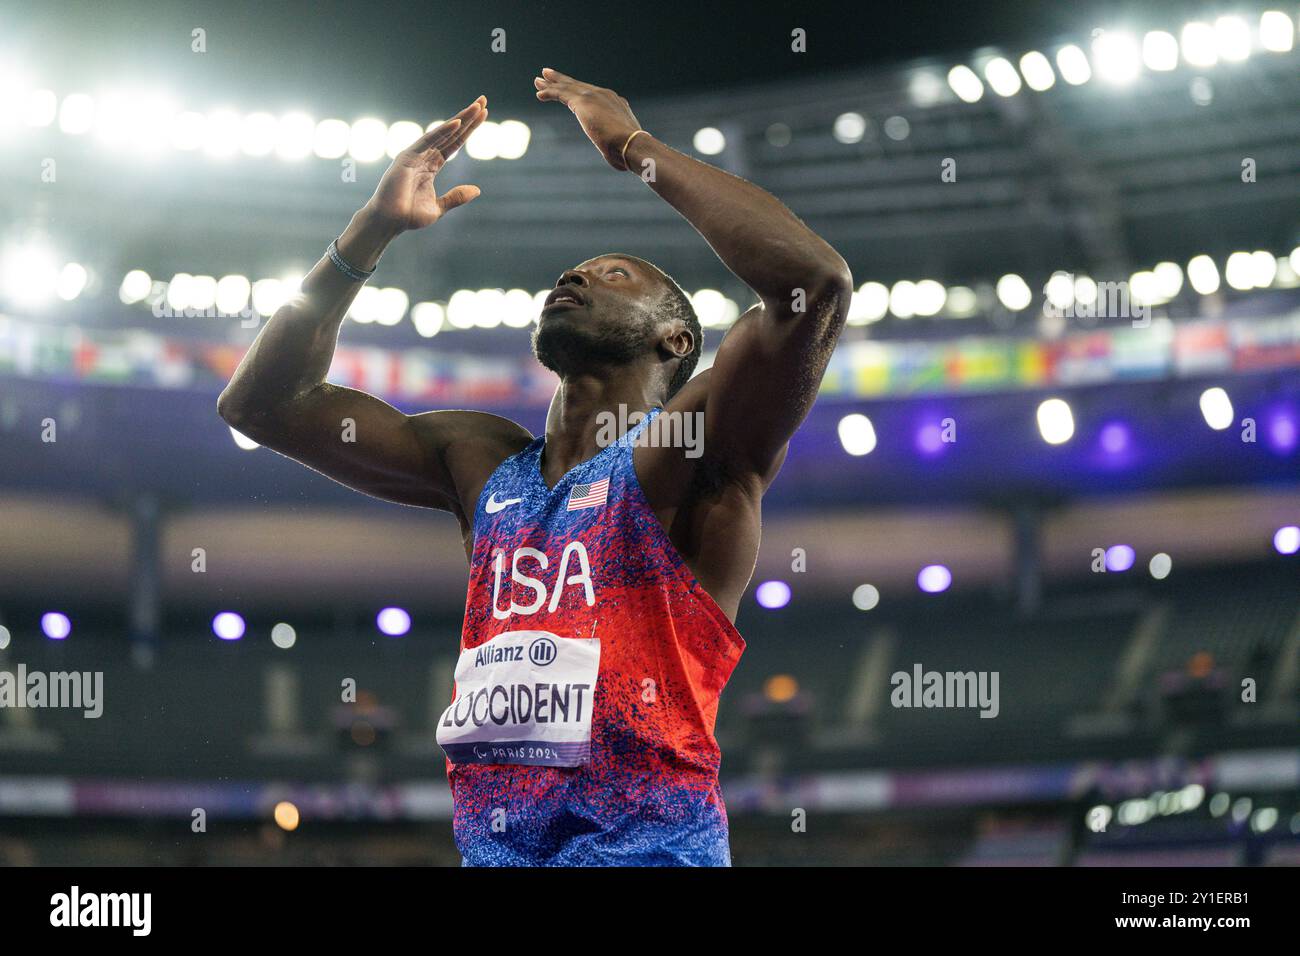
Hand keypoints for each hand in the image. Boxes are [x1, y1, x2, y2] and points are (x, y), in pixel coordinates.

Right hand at [365, 96, 487, 232]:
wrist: (390, 221)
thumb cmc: (409, 215)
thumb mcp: (439, 207)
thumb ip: (456, 197)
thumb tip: (477, 190)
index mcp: (432, 166)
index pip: (455, 143)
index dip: (468, 130)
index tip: (483, 115)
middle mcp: (424, 156)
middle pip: (451, 133)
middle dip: (467, 118)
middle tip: (483, 101)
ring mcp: (416, 154)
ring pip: (442, 133)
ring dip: (460, 119)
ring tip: (477, 106)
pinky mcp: (407, 157)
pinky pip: (428, 141)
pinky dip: (443, 131)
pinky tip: (458, 123)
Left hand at [534, 68, 640, 169]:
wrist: (632, 144)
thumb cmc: (629, 151)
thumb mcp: (623, 145)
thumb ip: (618, 147)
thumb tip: (620, 160)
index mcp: (615, 103)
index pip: (593, 94)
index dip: (579, 90)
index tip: (569, 88)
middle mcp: (604, 95)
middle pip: (578, 86)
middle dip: (562, 81)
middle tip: (547, 75)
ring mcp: (593, 96)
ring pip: (568, 87)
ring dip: (552, 84)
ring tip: (539, 81)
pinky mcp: (582, 102)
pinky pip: (561, 94)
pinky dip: (550, 93)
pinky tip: (539, 94)